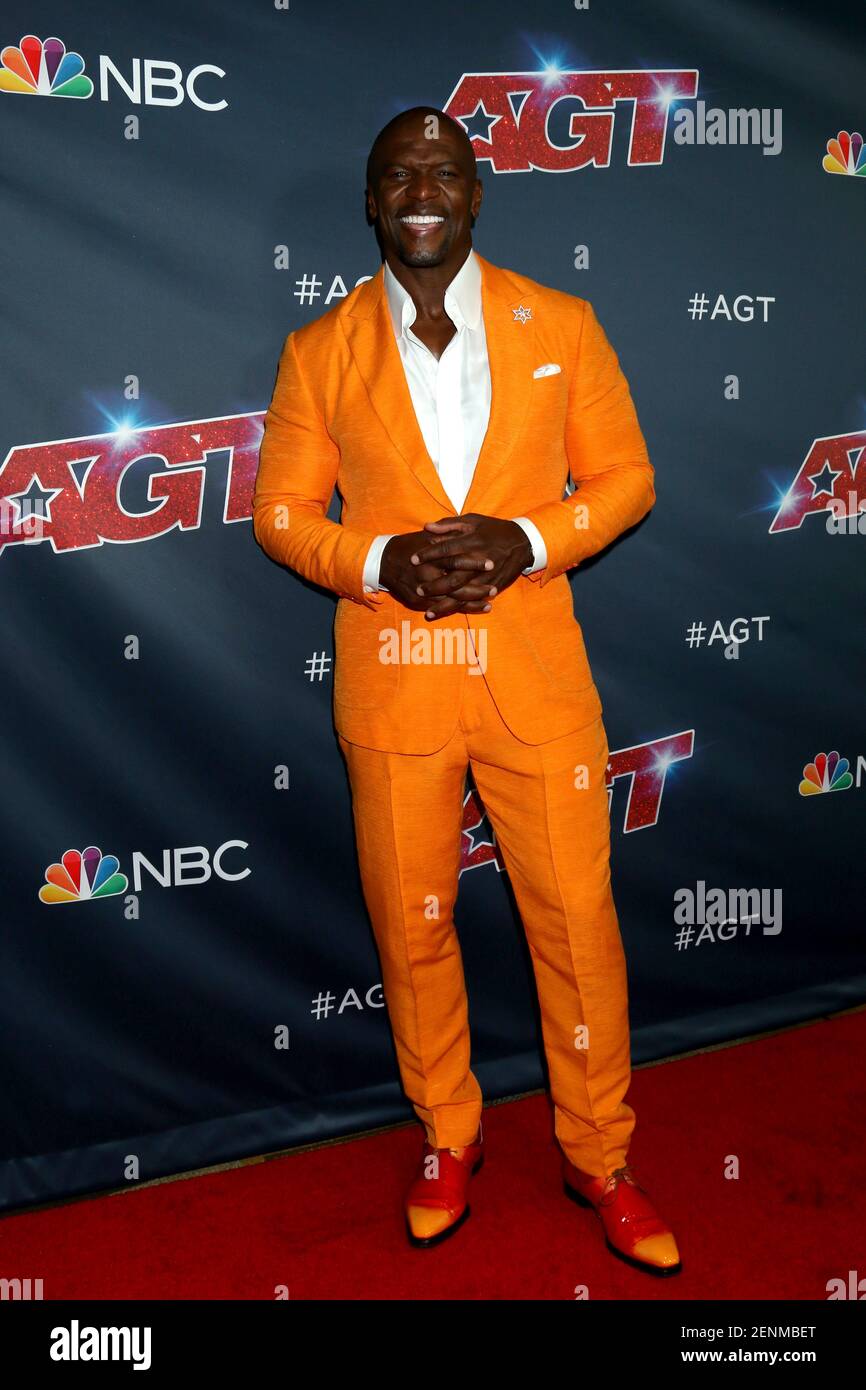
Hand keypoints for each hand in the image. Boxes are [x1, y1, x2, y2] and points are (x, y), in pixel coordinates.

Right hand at [379, 530, 496, 616]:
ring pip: (450, 600)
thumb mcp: (425, 537)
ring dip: (472, 602)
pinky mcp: (418, 603)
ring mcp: (421, 592)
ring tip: (490, 601)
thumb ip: (445, 533)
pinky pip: (441, 609)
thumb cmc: (407, 545)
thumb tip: (466, 531)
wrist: (382, 561)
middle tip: (495, 588)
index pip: (455, 560)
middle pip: (455, 585)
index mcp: (430, 557)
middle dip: (476, 588)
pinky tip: (475, 608)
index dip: (474, 563)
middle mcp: (426, 575)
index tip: (492, 563)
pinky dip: (459, 609)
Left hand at [409, 514, 532, 618]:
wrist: (523, 542)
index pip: (446, 548)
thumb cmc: (494, 529)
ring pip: (463, 594)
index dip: (428, 554)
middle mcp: (478, 560)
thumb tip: (427, 527)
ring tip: (428, 612)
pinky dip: (461, 608)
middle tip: (417, 589)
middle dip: (433, 585)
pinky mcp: (493, 586)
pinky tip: (449, 614)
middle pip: (452, 576)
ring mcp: (486, 576)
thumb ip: (449, 524)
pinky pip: (474, 600)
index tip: (413, 559)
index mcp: (473, 541)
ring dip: (444, 604)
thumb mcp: (473, 520)